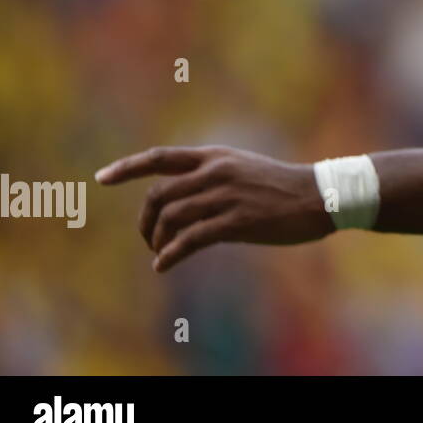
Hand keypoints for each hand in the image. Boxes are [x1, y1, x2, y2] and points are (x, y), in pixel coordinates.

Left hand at [95, 145, 334, 272]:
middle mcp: (217, 172)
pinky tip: (163, 266)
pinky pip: (191, 240)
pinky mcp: (238, 221)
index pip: (161, 157)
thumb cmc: (283, 186)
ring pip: (172, 218)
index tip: (101, 178)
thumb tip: (179, 200)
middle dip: (145, 221)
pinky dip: (171, 254)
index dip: (127, 167)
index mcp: (216, 156)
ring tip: (159, 254)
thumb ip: (212, 178)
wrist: (322, 196)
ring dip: (157, 241)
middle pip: (159, 194)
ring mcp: (227, 196)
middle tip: (147, 239)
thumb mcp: (244, 170)